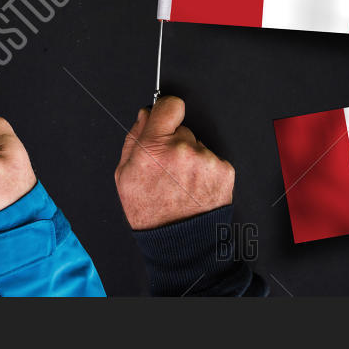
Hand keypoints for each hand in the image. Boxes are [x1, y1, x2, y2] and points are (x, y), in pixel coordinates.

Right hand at [114, 95, 233, 229]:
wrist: (180, 243)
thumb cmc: (150, 213)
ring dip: (191, 158)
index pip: (169, 105)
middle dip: (175, 142)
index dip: (166, 110)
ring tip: (182, 184)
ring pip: (197, 146)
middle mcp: (182, 149)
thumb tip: (145, 116)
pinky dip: (205, 171)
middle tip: (167, 169)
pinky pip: (212, 159)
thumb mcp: (124, 176)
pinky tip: (195, 188)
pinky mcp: (224, 170)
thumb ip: (133, 139)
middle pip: (182, 129)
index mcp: (154, 147)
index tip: (165, 117)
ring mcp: (206, 160)